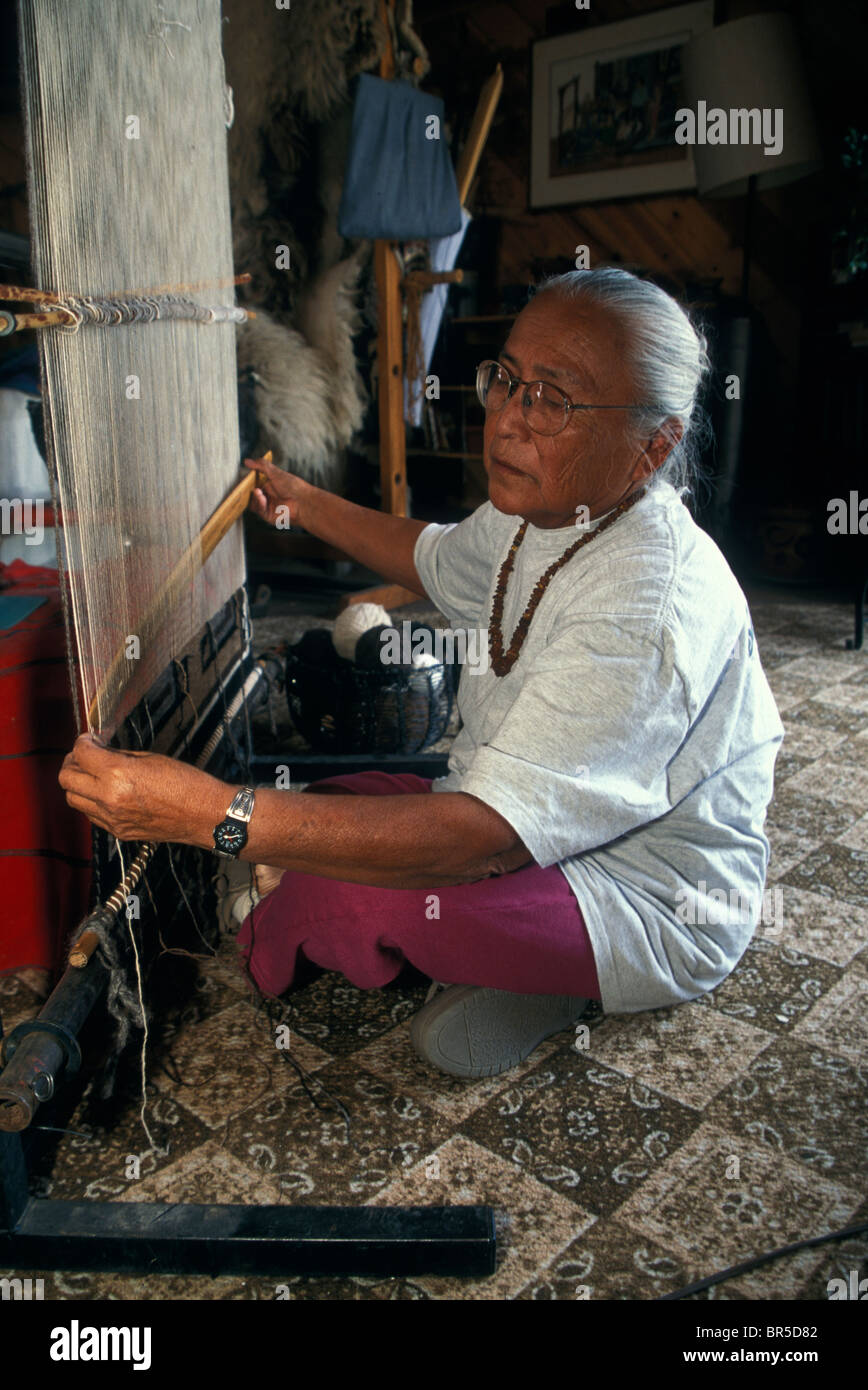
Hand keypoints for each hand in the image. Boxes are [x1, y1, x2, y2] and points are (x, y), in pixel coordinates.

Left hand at [59, 734, 223, 844]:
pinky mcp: (118, 832)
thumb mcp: (151, 758)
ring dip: (77, 784)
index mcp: (118, 774)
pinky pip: (90, 815)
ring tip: (91, 775)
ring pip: (73, 799)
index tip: (88, 740)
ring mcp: (112, 818)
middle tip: (83, 755)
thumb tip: (100, 753)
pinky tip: (104, 793)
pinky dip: (90, 802)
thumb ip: (119, 756)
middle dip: (72, 762)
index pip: (81, 753)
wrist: (205, 815)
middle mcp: (109, 798)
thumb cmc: (186, 784)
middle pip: (66, 778)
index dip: (82, 742)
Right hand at [244, 453, 311, 529]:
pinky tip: (262, 497)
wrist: (303, 501)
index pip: (254, 484)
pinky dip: (259, 503)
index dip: (247, 482)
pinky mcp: (269, 516)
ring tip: (257, 491)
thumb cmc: (293, 486)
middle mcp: (269, 496)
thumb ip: (261, 466)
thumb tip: (246, 461)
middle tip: (242, 487)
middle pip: (251, 495)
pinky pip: (259, 510)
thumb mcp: (275, 473)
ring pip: (253, 503)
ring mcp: (269, 507)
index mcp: (270, 486)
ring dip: (253, 497)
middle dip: (247, 491)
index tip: (242, 479)